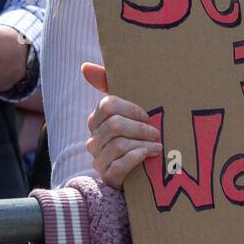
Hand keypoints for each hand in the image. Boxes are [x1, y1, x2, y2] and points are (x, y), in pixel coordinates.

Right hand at [83, 63, 159, 188]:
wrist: (147, 172)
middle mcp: (94, 140)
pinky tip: (149, 156)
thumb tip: (84, 66)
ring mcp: (99, 159)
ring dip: (144, 144)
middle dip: (141, 129)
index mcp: (97, 120)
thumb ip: (111, 86)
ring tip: (158, 146)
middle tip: (158, 133)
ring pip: (118, 144)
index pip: (108, 105)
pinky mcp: (108, 177)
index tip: (148, 116)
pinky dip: (137, 158)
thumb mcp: (131, 112)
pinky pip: (119, 165)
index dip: (132, 109)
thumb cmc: (140, 136)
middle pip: (114, 125)